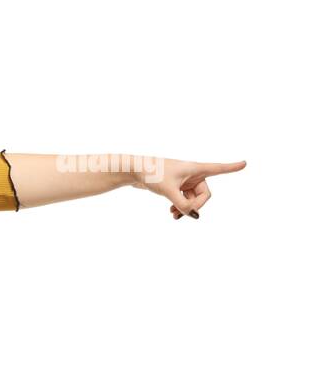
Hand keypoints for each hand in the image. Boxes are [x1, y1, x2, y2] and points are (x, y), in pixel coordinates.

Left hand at [130, 156, 245, 219]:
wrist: (135, 171)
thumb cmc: (152, 174)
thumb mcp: (169, 191)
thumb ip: (183, 205)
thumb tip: (194, 216)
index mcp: (195, 169)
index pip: (218, 168)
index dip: (232, 168)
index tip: (245, 163)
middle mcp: (193, 173)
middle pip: (204, 194)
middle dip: (195, 205)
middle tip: (183, 213)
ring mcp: (185, 180)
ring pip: (193, 199)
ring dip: (186, 208)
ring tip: (174, 215)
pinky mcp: (176, 186)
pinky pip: (185, 199)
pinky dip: (180, 206)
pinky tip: (172, 213)